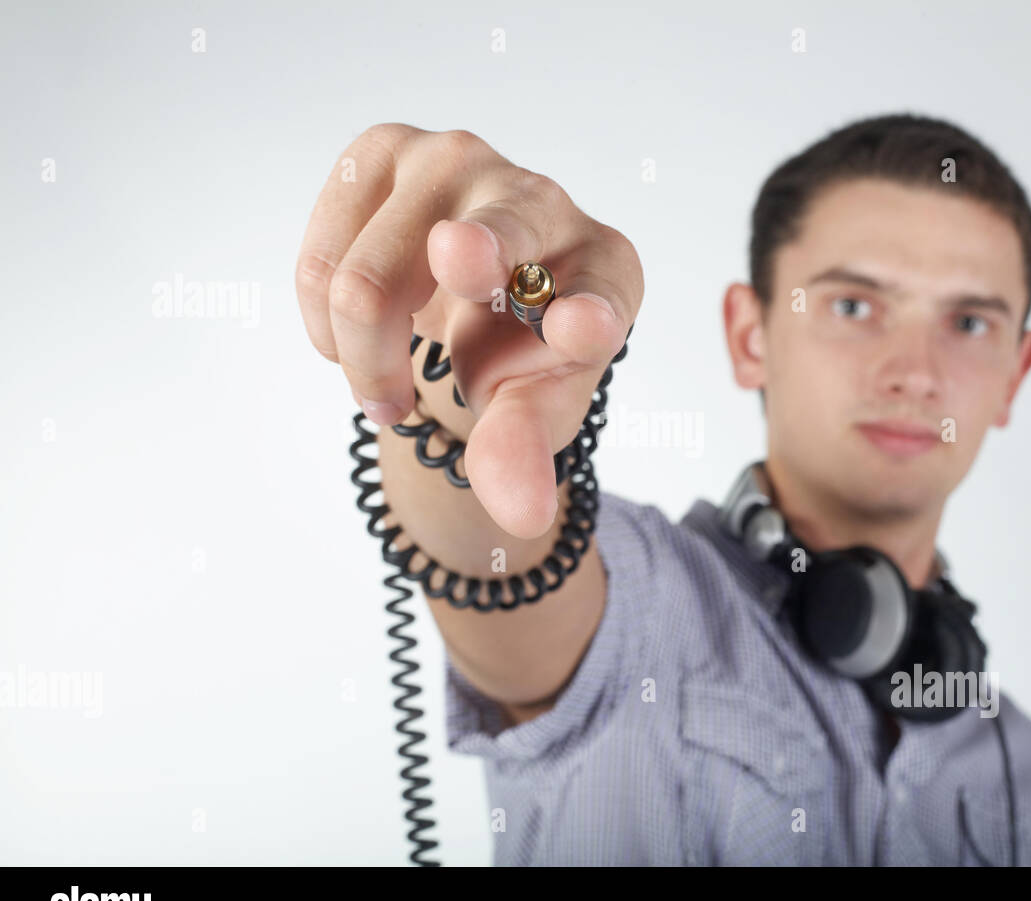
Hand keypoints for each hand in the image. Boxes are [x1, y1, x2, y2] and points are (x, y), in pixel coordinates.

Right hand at [295, 124, 643, 538]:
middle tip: (397, 380)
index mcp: (606, 269)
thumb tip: (520, 517)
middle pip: (487, 245)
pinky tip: (357, 331)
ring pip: (367, 284)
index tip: (577, 329)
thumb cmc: (513, 351)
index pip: (600, 294)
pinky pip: (321, 259)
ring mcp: (459, 161)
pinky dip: (325, 322)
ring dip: (362, 360)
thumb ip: (522, 454)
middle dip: (456, 279)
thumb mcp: (527, 410)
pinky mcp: (383, 149)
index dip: (585, 316)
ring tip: (385, 382)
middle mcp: (543, 198)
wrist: (466, 296)